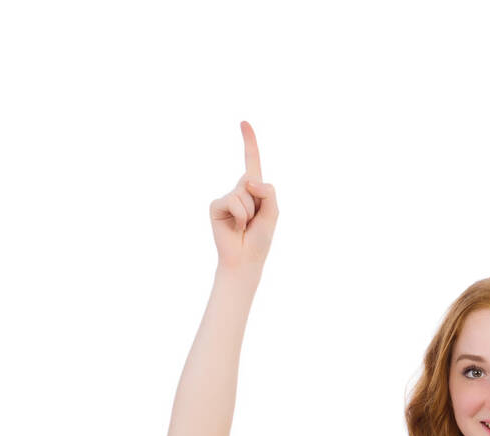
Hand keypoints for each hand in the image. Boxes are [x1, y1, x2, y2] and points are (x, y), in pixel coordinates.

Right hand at [209, 120, 278, 270]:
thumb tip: (249, 180)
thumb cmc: (260, 237)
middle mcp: (239, 189)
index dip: (249, 142)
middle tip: (254, 221)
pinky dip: (240, 216)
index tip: (244, 122)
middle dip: (259, 203)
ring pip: (244, 193)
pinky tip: (236, 227)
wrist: (245, 258)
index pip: (252, 161)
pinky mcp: (216, 205)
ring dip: (250, 212)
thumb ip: (268, 192)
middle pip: (253, 181)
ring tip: (246, 225)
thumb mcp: (273, 212)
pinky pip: (233, 202)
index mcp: (254, 189)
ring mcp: (226, 197)